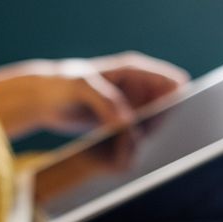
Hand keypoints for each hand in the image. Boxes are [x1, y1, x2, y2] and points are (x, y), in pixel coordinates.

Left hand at [0, 52, 188, 138]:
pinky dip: (129, 148)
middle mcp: (138, 90)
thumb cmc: (61, 84)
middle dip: (158, 127)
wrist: (43, 99)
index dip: (179, 100)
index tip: (170, 120)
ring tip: (118, 147)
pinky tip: (111, 150)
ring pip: (153, 129)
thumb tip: (128, 122)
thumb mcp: (80, 86)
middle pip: (167, 111)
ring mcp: (132, 108)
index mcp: (135, 71)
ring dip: (142, 141)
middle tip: (136, 140)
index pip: (173, 82)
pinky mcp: (122, 125)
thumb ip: (106, 101)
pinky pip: (136, 140)